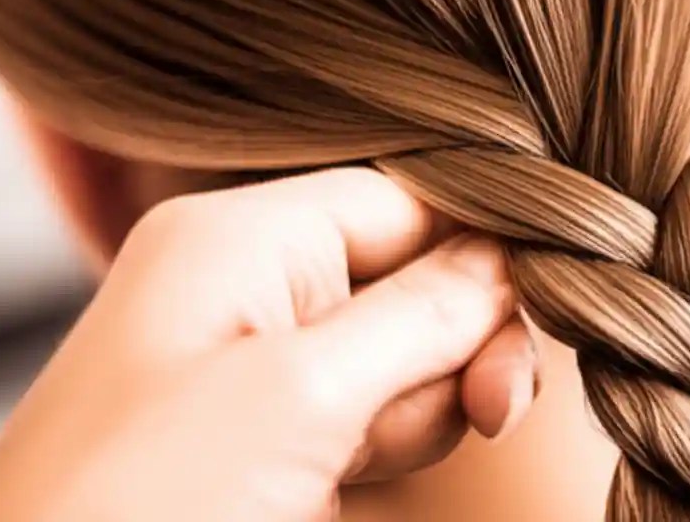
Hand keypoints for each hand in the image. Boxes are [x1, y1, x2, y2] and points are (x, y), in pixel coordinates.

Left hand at [0, 169, 537, 521]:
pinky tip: (352, 482)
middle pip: (419, 279)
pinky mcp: (279, 438)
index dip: (484, 241)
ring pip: (411, 357)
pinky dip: (397, 443)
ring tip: (361, 462)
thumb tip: (514, 258)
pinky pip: (379, 416)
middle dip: (460, 342)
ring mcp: (266, 369)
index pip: (406, 198)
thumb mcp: (302, 394)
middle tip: (490, 405)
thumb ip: (426, 314)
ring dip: (426, 408)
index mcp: (241, 237)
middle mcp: (254, 288)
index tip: (551, 294)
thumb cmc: (138, 505)